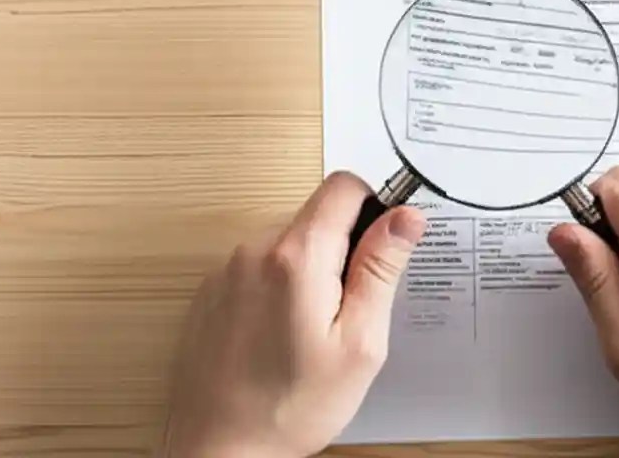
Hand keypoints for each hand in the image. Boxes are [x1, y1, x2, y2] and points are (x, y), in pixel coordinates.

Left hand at [158, 171, 426, 457]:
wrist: (221, 451)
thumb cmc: (291, 406)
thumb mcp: (360, 342)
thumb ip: (381, 269)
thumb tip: (405, 217)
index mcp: (298, 257)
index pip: (344, 186)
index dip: (375, 206)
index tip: (383, 245)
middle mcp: (256, 250)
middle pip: (317, 215)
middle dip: (344, 249)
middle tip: (350, 310)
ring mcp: (228, 269)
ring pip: (290, 242)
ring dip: (311, 270)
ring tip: (314, 331)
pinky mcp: (213, 291)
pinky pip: (261, 267)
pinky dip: (281, 288)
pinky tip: (283, 336)